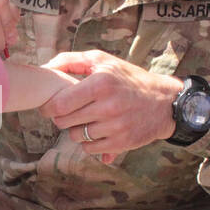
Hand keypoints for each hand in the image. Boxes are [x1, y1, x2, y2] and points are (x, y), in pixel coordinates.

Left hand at [40, 50, 183, 162]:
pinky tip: (98, 130)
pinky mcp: (121, 143)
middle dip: (61, 118)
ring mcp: (115, 127)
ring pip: (75, 137)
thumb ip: (71, 60)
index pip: (60, 104)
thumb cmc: (128, 78)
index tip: (49, 105)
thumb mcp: (103, 60)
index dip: (49, 107)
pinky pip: (90, 149)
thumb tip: (45, 68)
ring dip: (76, 130)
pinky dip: (89, 142)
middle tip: (69, 111)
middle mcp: (108, 106)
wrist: (164, 102)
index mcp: (101, 83)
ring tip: (87, 119)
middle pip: (64, 122)